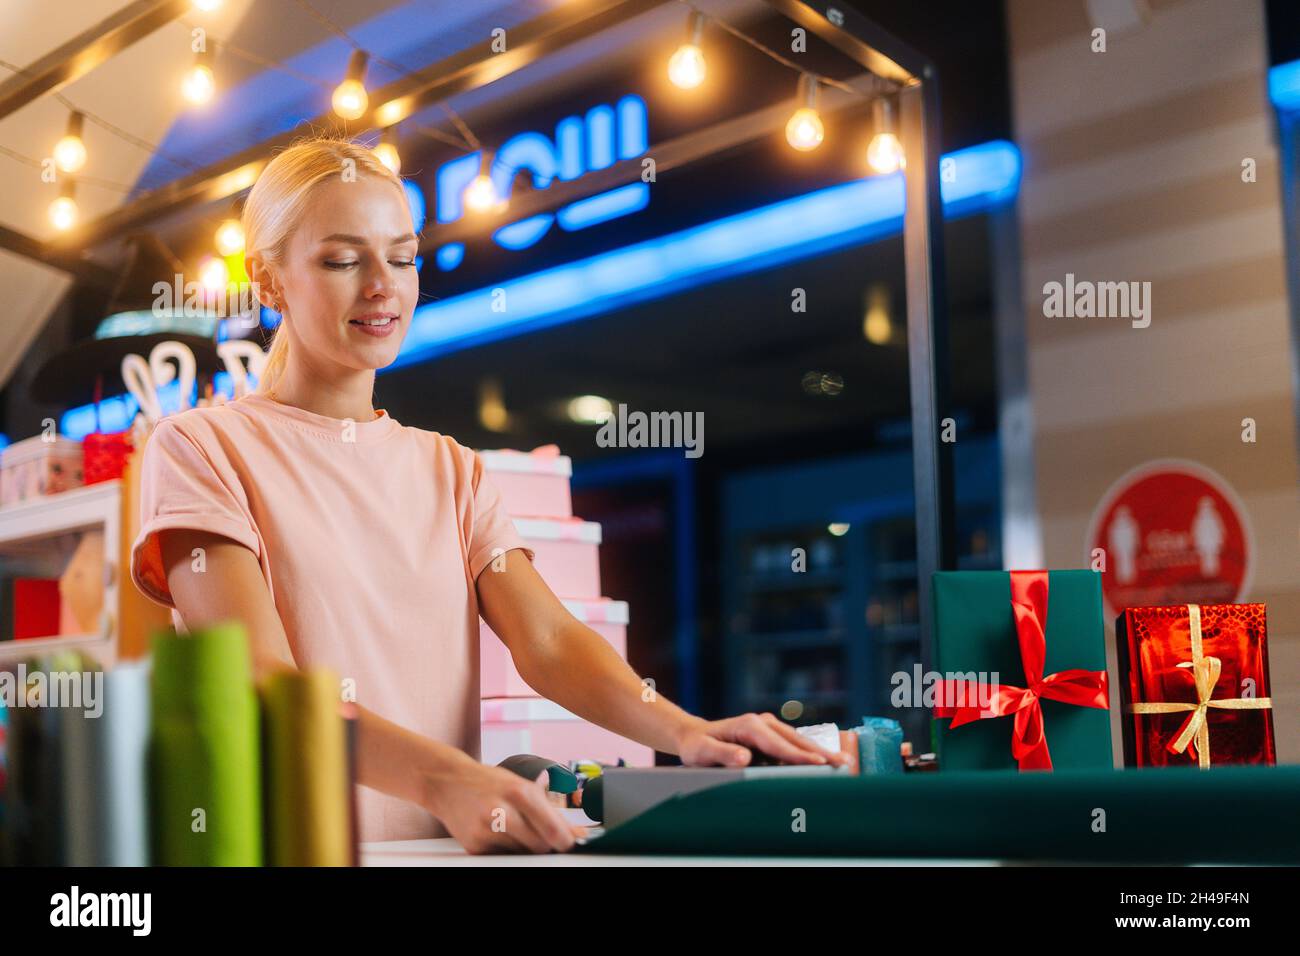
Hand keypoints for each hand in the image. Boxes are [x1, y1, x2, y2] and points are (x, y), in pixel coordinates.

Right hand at [424, 755, 584, 853]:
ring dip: (524, 847)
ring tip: (513, 827)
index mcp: (519, 792)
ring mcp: (486, 831)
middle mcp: (501, 812)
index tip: (569, 844)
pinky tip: (497, 832)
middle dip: (545, 844)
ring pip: (522, 854)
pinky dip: (506, 849)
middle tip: (538, 832)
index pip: (552, 830)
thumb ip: (551, 812)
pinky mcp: (474, 846)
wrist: (448, 782)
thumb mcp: (522, 787)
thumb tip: (578, 836)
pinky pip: (502, 857)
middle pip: (539, 846)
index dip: (565, 842)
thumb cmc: (490, 782)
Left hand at [674, 713, 850, 768]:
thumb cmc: (698, 746)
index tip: (821, 763)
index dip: (800, 755)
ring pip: (798, 741)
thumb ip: (721, 755)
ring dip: (820, 752)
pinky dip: (809, 753)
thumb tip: (743, 757)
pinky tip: (824, 764)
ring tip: (843, 764)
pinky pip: (792, 745)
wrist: (695, 735)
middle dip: (821, 752)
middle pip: (796, 740)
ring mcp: (769, 726)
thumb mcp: (702, 752)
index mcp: (749, 726)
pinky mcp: (771, 734)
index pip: (779, 745)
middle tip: (845, 764)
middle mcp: (762, 722)